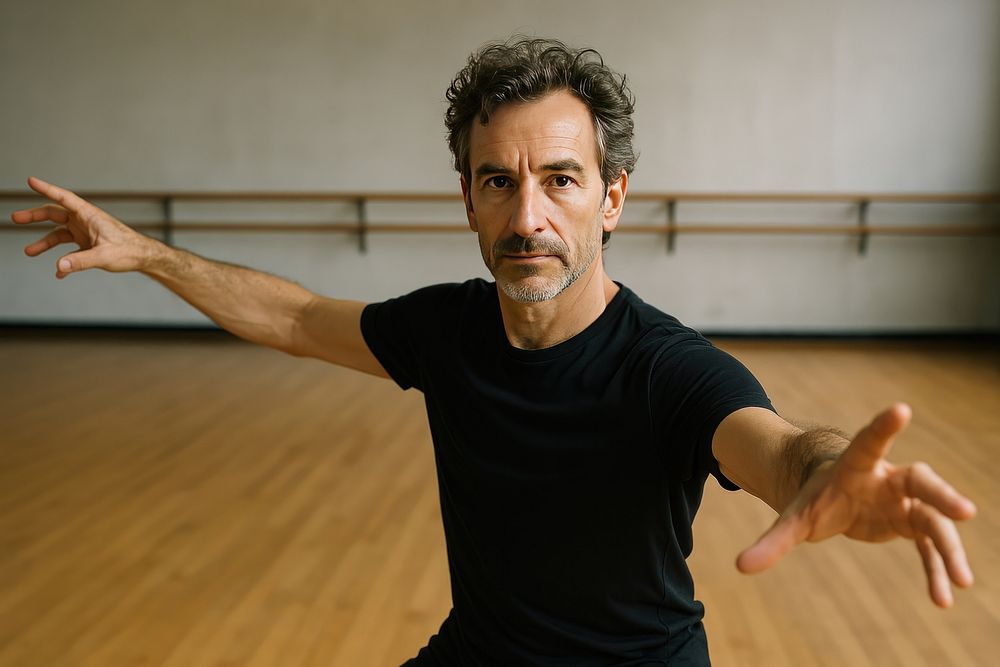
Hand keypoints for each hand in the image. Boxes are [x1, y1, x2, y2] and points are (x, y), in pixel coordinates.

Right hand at [11, 176, 159, 277]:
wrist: (144, 257)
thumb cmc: (129, 251)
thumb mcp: (104, 256)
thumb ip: (80, 262)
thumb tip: (58, 267)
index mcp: (89, 216)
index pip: (64, 198)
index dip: (47, 189)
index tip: (31, 180)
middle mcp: (85, 222)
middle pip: (55, 214)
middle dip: (35, 216)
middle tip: (15, 218)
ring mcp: (85, 233)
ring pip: (59, 234)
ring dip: (44, 242)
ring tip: (29, 252)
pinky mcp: (88, 245)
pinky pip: (69, 251)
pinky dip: (63, 261)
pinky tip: (59, 273)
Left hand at [736, 403, 976, 607]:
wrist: (836, 501)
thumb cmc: (818, 498)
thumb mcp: (794, 519)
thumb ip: (771, 542)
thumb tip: (739, 567)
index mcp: (856, 465)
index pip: (870, 442)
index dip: (883, 426)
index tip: (901, 408)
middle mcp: (888, 479)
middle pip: (920, 481)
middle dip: (942, 494)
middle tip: (965, 511)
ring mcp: (904, 502)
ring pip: (933, 520)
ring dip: (949, 548)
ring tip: (964, 581)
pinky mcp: (910, 525)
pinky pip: (928, 547)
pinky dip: (936, 570)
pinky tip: (943, 598)